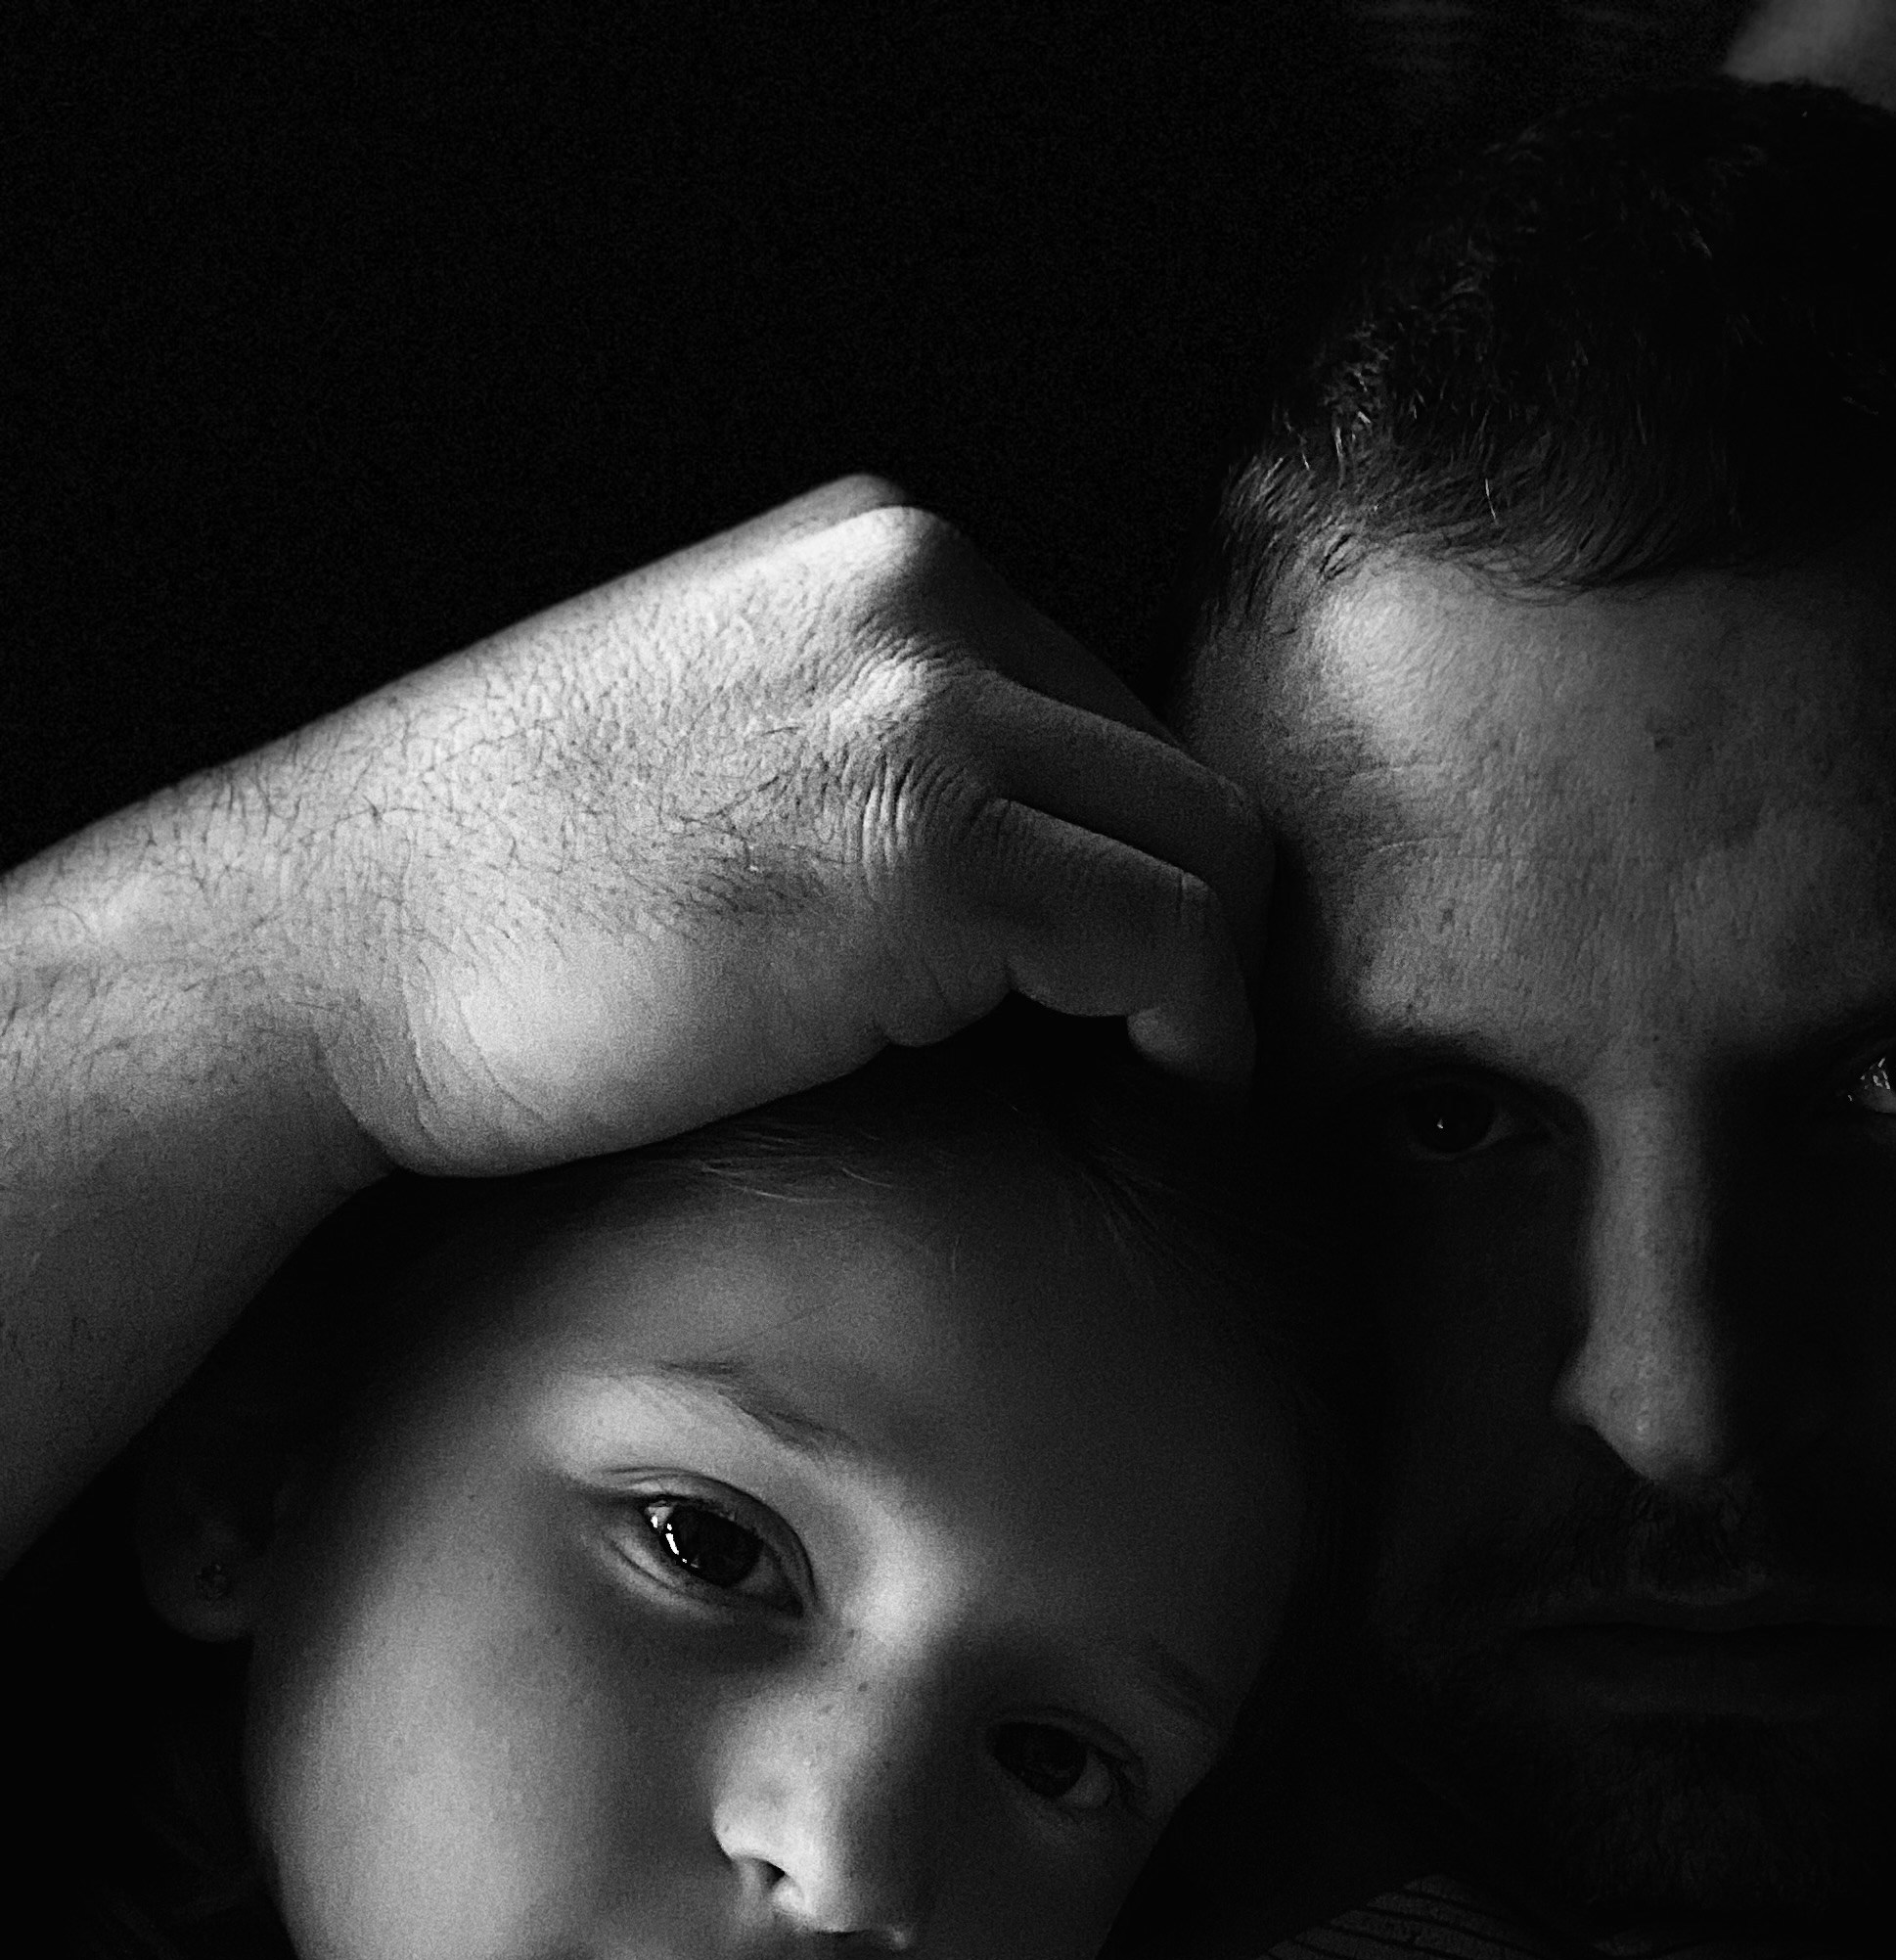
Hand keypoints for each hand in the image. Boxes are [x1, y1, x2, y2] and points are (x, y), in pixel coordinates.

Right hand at [260, 476, 1269, 1173]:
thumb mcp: (707, 758)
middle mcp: (920, 593)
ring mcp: (931, 709)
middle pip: (1175, 773)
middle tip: (1171, 1059)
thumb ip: (864, 763)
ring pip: (1209, 850)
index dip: (1130, 867)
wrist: (320, 950)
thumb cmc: (486, 901)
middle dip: (1194, 928)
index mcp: (872, 555)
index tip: (1123, 994)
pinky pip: (1173, 939)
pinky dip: (1198, 1035)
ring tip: (1161, 1095)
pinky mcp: (935, 849)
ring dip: (1210, 990)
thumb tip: (1013, 895)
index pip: (1100, 712)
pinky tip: (1151, 1103)